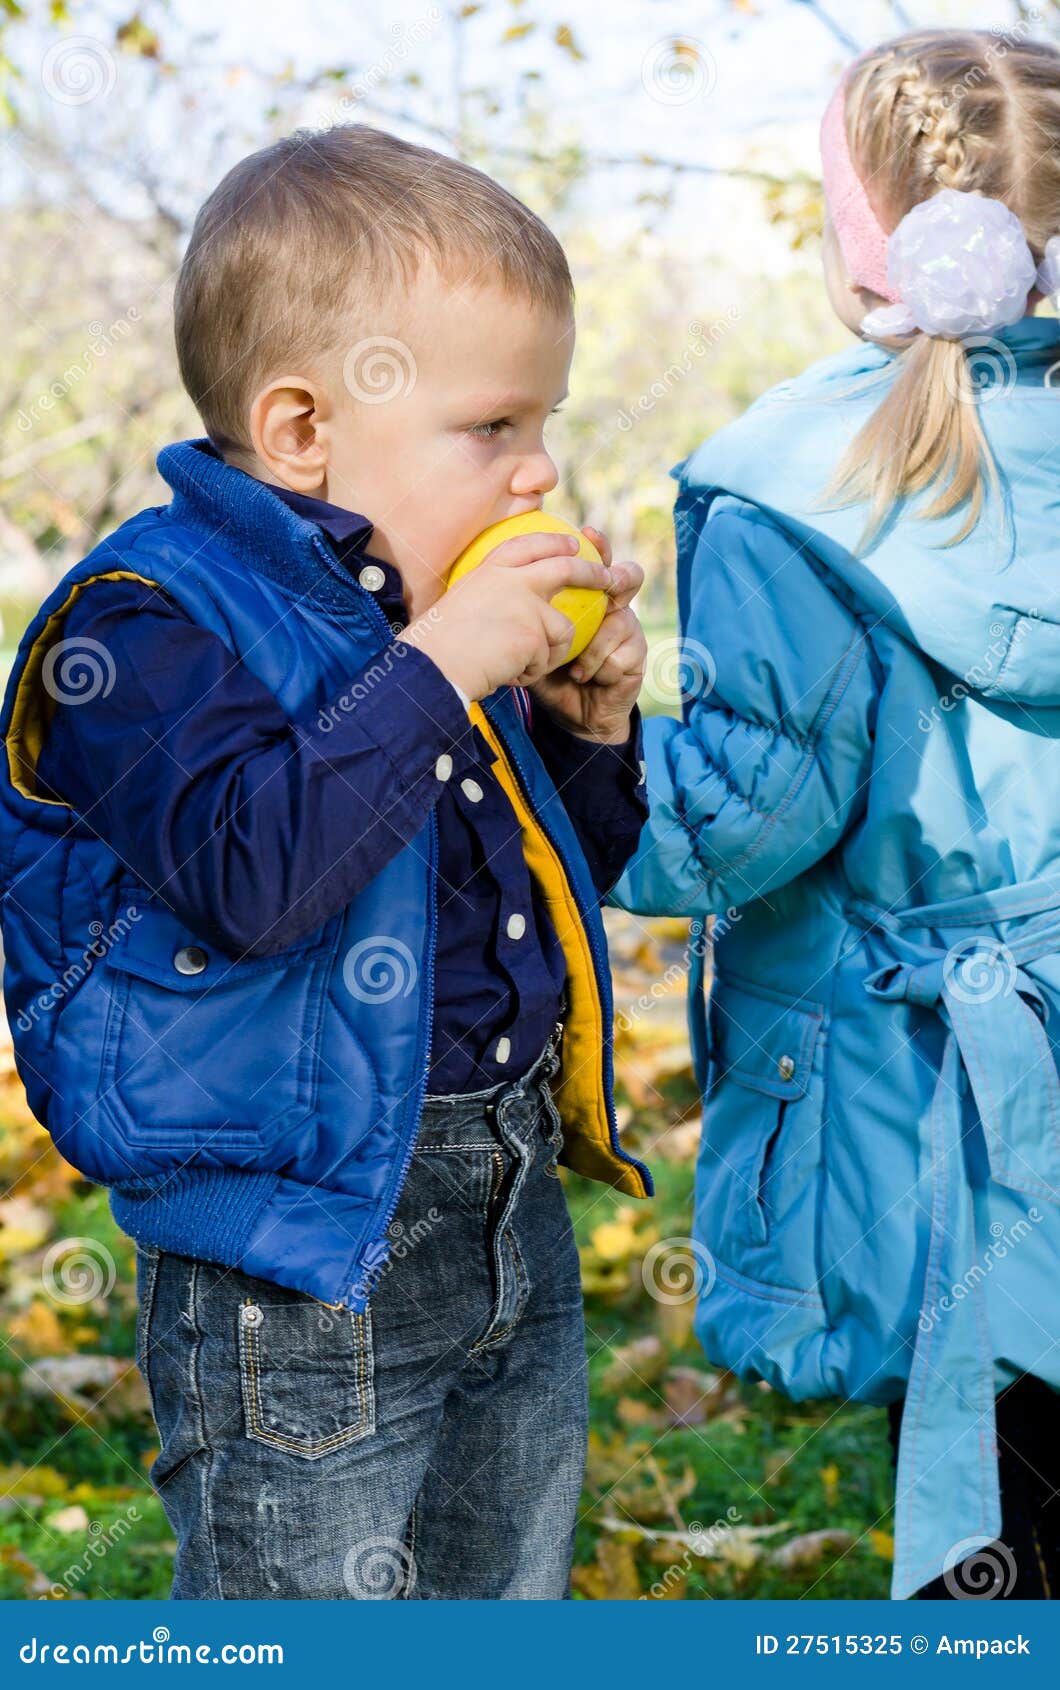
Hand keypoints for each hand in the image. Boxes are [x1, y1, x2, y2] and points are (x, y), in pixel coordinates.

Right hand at [398, 531, 613, 701]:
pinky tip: (508, 673)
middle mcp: (510, 579)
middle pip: (564, 567)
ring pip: (562, 629)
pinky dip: (532, 672)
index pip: (526, 546)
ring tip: (514, 664)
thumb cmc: (435, 649)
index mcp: (488, 570)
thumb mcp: (457, 610)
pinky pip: (550, 658)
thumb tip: (500, 613)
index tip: (573, 543)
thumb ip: (486, 601)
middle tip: (608, 578)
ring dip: (545, 654)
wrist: (435, 666)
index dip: (553, 543)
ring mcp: (526, 602)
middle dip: (591, 571)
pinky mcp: (536, 630)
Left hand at [527, 527, 646, 743]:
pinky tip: (584, 678)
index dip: (598, 545)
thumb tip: (496, 586)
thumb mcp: (533, 640)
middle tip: (610, 584)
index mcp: (589, 597)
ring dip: (593, 646)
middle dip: (620, 576)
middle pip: (630, 577)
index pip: (597, 562)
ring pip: (619, 623)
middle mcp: (613, 608)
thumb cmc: (550, 672)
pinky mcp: (636, 659)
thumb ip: (526, 616)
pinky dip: (597, 669)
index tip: (587, 532)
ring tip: (574, 668)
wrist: (572, 714)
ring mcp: (629, 632)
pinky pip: (619, 656)